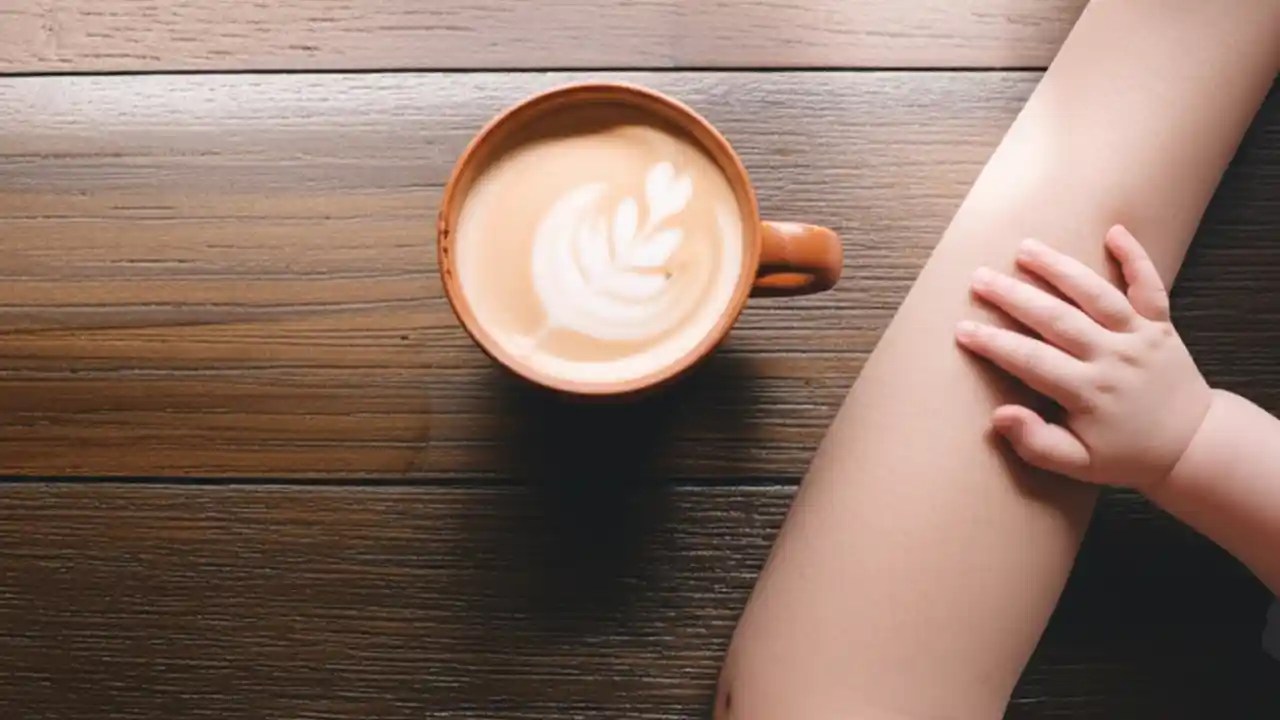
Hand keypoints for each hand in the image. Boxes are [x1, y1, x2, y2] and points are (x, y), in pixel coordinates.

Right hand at [955, 225, 1212, 490]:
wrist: (1191, 445)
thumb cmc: (1125, 455)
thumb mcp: (1077, 465)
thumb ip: (1037, 444)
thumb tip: (1000, 416)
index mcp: (1089, 392)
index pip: (1032, 361)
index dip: (995, 344)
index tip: (963, 329)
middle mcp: (1113, 358)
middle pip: (1057, 319)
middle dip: (1014, 296)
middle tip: (979, 278)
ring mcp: (1139, 337)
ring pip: (1096, 295)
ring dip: (1060, 268)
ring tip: (1025, 248)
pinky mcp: (1160, 325)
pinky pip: (1150, 286)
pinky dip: (1136, 257)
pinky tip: (1114, 231)